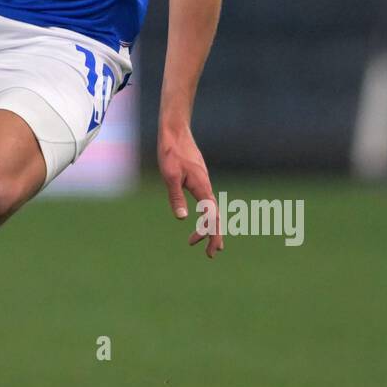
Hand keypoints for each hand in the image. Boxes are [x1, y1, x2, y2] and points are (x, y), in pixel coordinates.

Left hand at [158, 121, 222, 257]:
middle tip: (211, 255)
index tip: (199, 245)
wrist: (175, 132)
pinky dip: (206, 215)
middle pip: (216, 216)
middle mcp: (206, 186)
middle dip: (215, 236)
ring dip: (210, 227)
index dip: (209, 233)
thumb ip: (176, 197)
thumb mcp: (170, 176)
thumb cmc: (171, 152)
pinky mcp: (199, 179)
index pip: (211, 216)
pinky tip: (201, 219)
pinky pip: (207, 202)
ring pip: (212, 209)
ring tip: (203, 242)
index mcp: (202, 188)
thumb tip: (182, 218)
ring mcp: (204, 183)